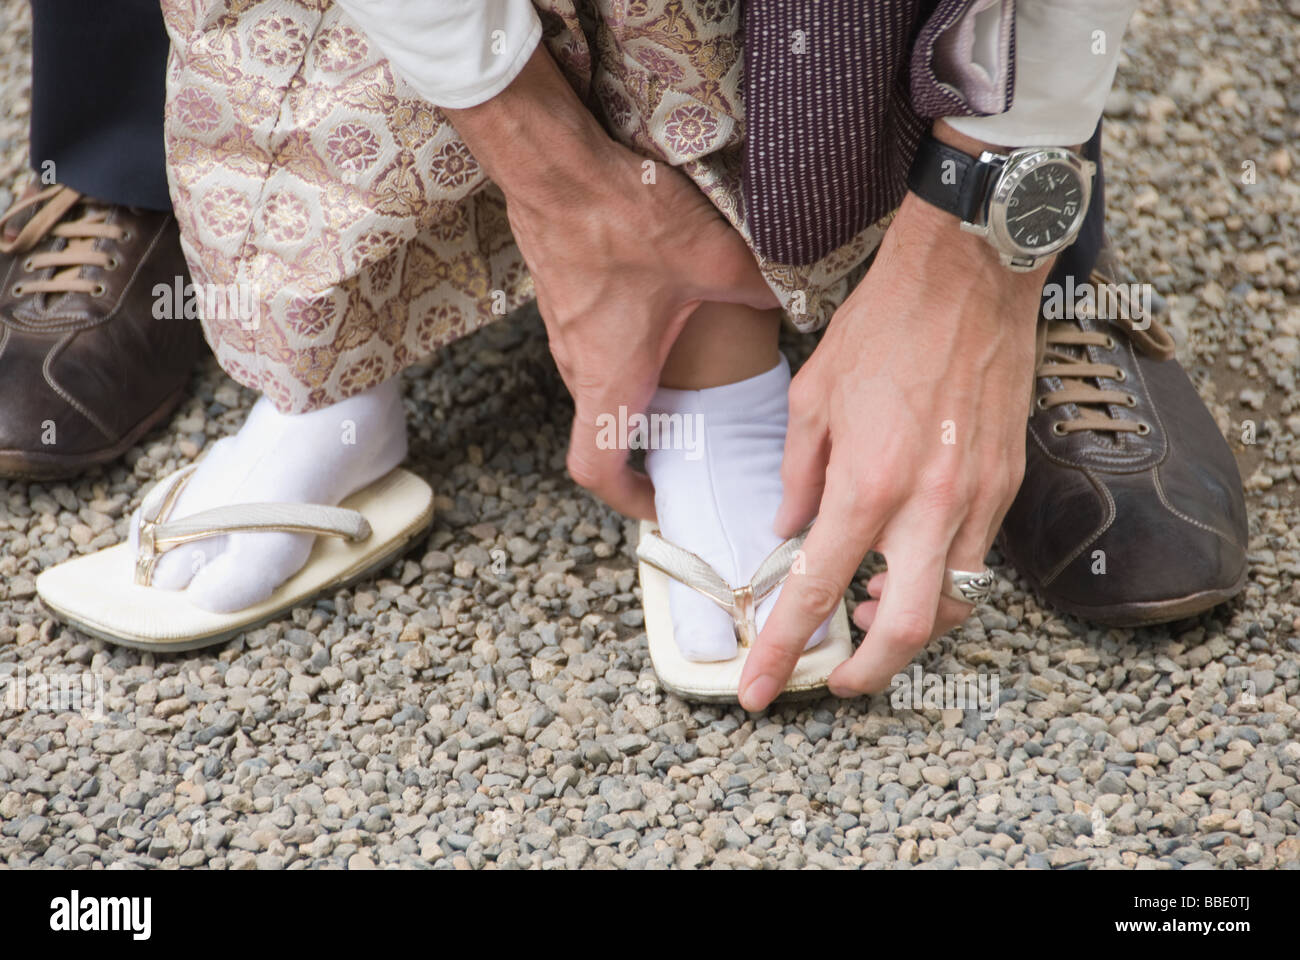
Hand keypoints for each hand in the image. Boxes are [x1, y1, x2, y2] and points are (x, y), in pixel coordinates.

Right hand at [446, 49, 775, 519]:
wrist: (553, 164)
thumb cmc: (620, 219)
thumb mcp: (715, 263)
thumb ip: (762, 292)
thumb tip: (801, 303)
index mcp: (611, 378)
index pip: (598, 471)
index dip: (630, 502)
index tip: (664, 503)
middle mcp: (578, 366)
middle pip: (600, 434)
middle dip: (643, 453)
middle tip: (691, 451)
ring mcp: (563, 334)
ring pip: (595, 391)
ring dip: (633, 403)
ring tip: (684, 392)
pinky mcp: (560, 303)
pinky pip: (589, 351)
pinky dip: (621, 362)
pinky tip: (658, 328)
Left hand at [738, 188, 1049, 710]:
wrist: (971, 276)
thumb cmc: (883, 327)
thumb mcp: (811, 398)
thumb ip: (797, 478)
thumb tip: (789, 533)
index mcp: (867, 483)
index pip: (816, 591)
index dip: (780, 650)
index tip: (756, 691)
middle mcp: (929, 505)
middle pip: (904, 631)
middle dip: (866, 673)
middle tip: (835, 679)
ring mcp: (978, 498)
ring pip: (952, 606)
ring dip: (907, 629)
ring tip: (866, 610)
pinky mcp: (1008, 484)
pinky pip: (978, 561)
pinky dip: (940, 584)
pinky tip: (908, 563)